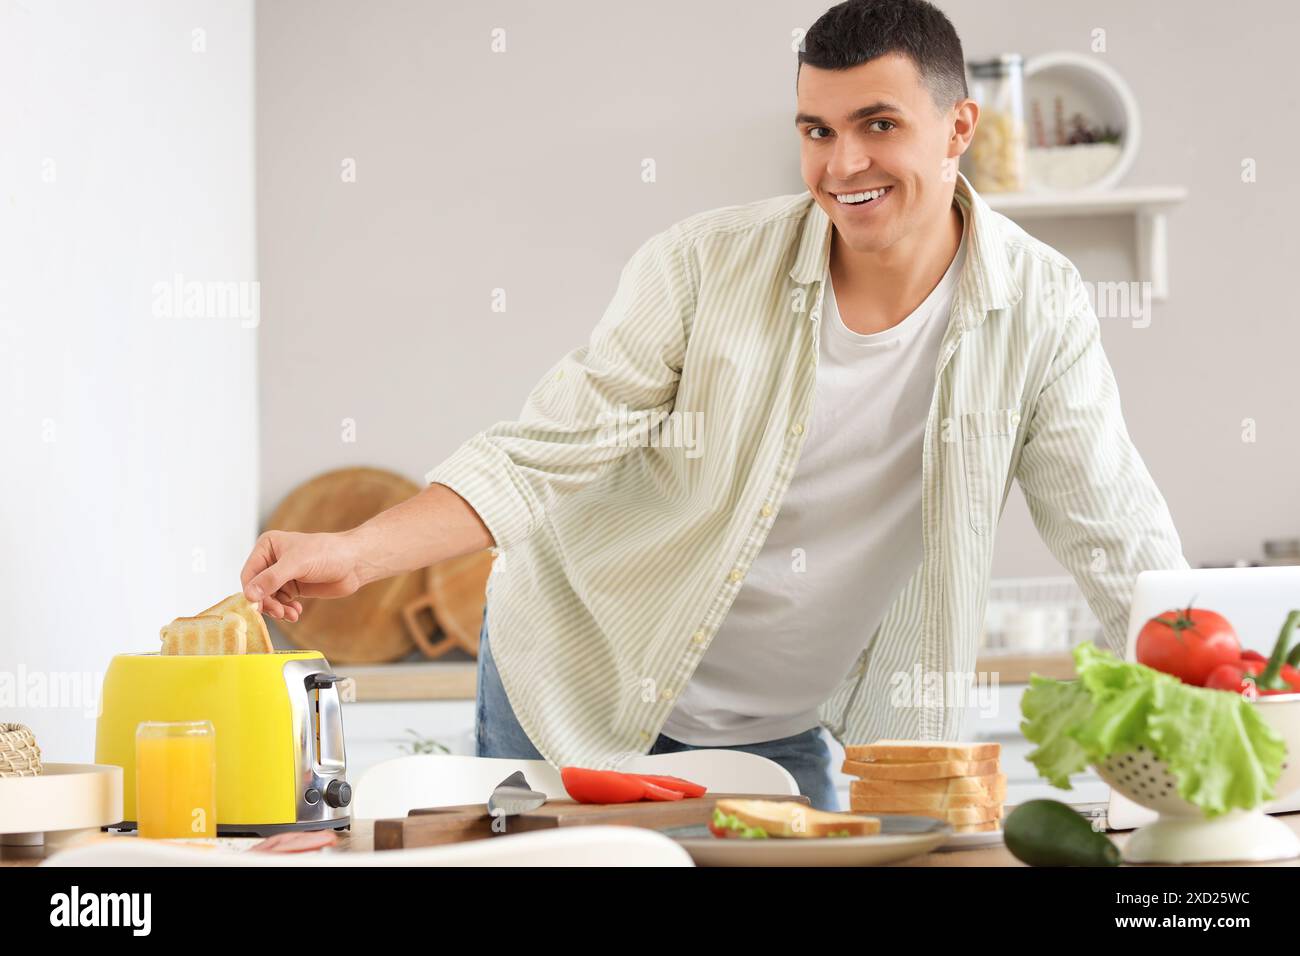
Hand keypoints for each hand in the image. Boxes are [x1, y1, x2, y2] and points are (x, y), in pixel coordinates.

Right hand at [240, 530, 364, 620]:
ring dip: (277, 610)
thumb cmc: (329, 553)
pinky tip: (296, 613)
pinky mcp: (293, 587)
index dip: (251, 592)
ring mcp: (282, 575)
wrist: (355, 563)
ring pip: (268, 599)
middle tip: (278, 613)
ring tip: (290, 615)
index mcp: (267, 546)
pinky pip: (281, 603)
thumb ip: (272, 579)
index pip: (249, 574)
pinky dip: (285, 610)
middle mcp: (272, 560)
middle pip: (256, 589)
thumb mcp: (297, 564)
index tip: (257, 608)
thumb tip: (249, 595)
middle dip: (266, 603)